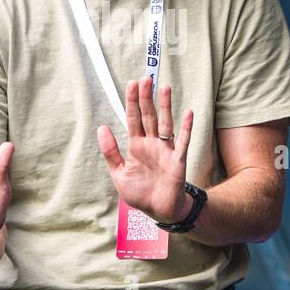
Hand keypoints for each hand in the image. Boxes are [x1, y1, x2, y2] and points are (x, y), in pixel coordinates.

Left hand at [97, 76, 193, 223]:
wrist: (159, 211)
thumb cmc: (140, 192)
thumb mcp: (118, 174)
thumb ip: (110, 151)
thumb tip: (102, 128)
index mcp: (136, 146)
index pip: (133, 118)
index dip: (132, 101)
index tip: (131, 84)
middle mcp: (152, 144)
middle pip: (149, 116)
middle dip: (146, 98)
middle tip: (145, 78)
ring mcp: (166, 151)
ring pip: (165, 123)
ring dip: (165, 106)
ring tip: (165, 88)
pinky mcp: (178, 161)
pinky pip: (183, 142)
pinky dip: (187, 128)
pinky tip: (188, 113)